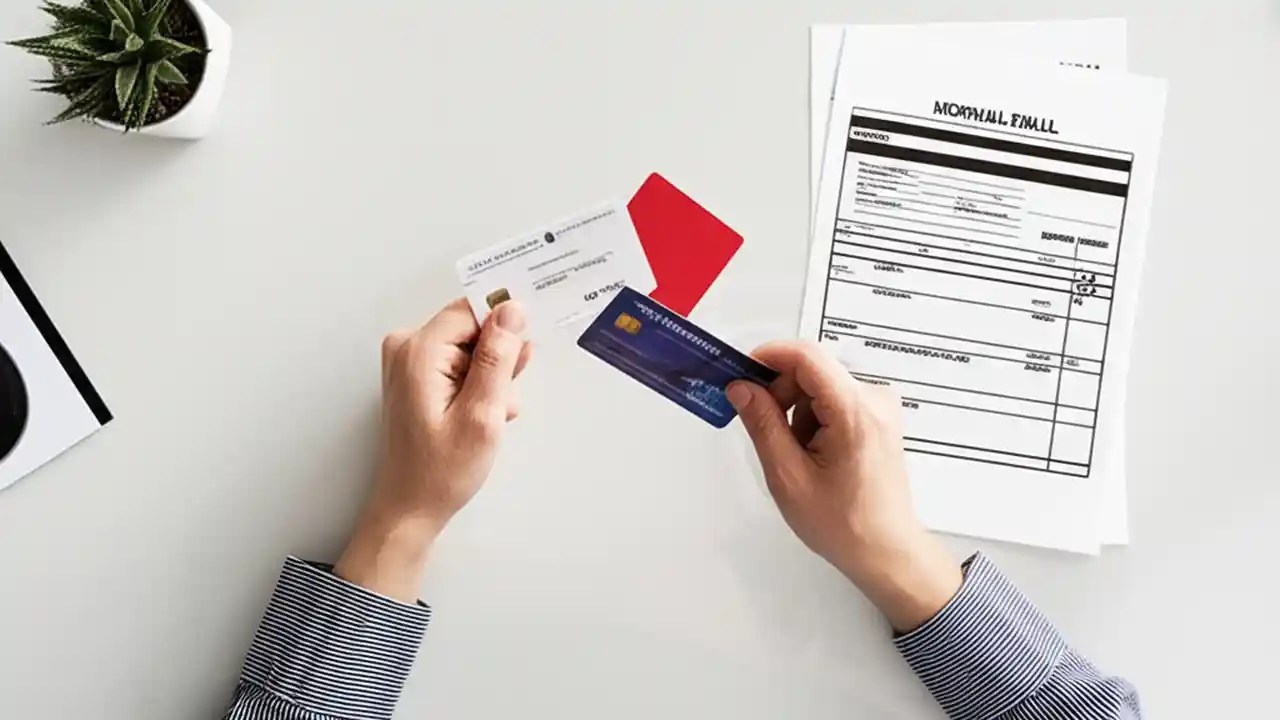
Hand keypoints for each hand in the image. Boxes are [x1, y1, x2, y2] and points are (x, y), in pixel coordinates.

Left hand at [336, 299, 531, 601]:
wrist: (410, 508)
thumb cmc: (441, 471)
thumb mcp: (482, 414)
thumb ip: (498, 358)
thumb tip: (512, 310)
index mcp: (418, 351)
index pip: (473, 310)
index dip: (503, 328)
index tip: (523, 349)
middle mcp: (406, 348)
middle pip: (471, 328)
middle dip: (499, 358)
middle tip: (505, 398)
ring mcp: (408, 363)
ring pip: (469, 348)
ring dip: (491, 377)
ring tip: (493, 414)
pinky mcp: (415, 377)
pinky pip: (458, 363)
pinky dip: (477, 385)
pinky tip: (484, 414)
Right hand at [726, 341, 960, 631]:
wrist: (885, 550)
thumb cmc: (844, 524)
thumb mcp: (788, 476)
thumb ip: (762, 424)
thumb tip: (741, 388)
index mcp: (855, 412)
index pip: (806, 356)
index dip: (767, 357)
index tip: (740, 373)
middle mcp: (874, 400)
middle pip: (811, 371)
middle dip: (781, 397)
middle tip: (768, 435)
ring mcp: (879, 407)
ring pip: (818, 387)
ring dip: (797, 414)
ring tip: (799, 457)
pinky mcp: (876, 416)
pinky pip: (832, 400)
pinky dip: (814, 421)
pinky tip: (815, 455)